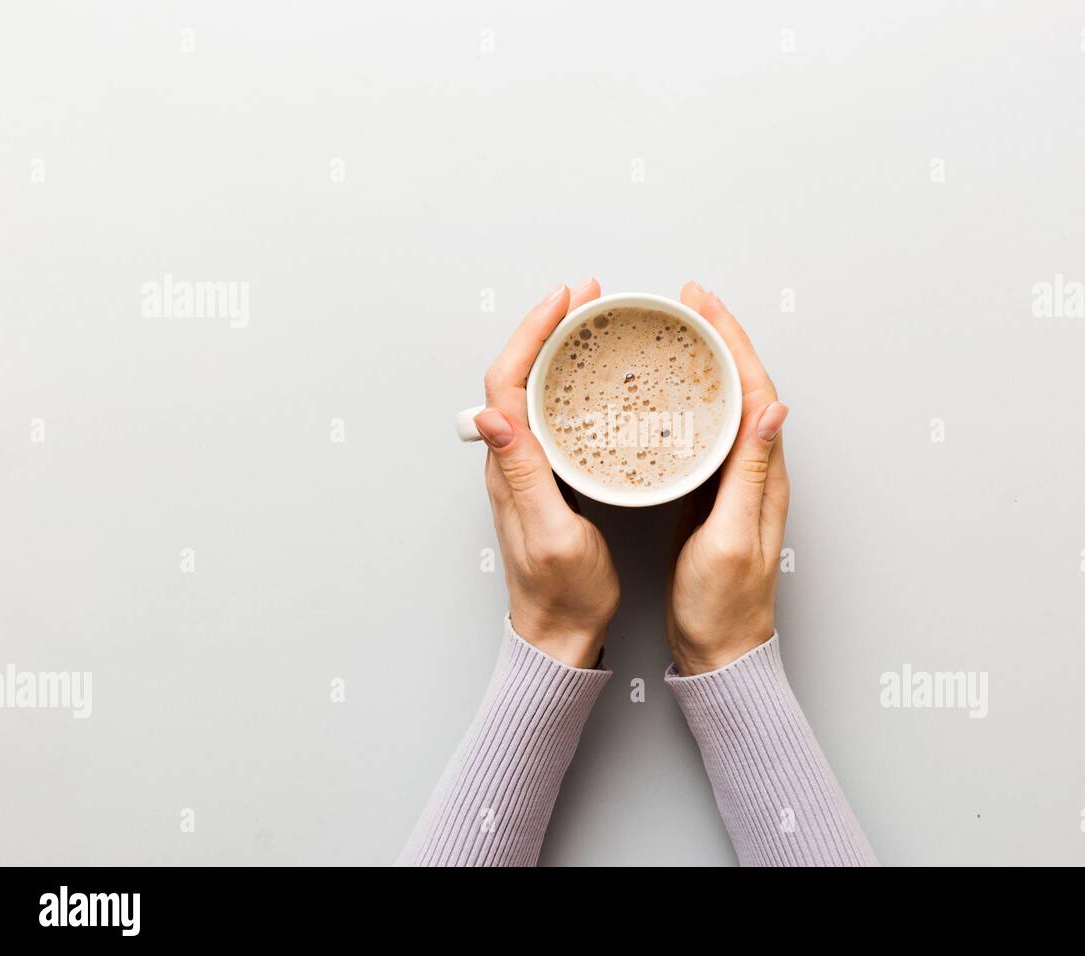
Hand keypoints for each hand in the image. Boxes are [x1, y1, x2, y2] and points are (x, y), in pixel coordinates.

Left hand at [474, 279, 619, 667]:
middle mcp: (512, 461)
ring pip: (531, 389)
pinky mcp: (547, 478)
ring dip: (555, 347)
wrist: (560, 632)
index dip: (533, 334)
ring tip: (589, 319)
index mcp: (511, 468)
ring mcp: (528, 468)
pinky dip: (568, 381)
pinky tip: (593, 377)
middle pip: (516, 374)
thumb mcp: (552, 533)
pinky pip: (550, 412)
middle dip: (546, 326)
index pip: (507, 382)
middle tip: (585, 296)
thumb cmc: (563, 593)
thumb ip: (524, 474)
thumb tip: (491, 414)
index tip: (565, 302)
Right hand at [667, 282, 789, 674]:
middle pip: (743, 387)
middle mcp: (756, 473)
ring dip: (707, 363)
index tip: (705, 307)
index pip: (755, 392)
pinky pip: (706, 434)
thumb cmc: (724, 606)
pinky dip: (691, 402)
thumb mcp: (732, 539)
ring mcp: (734, 484)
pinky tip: (670, 395)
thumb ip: (750, 475)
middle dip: (720, 338)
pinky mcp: (712, 498)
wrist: (720, 651)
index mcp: (764, 478)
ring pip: (725, 406)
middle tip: (690, 302)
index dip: (732, 343)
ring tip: (680, 331)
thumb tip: (773, 410)